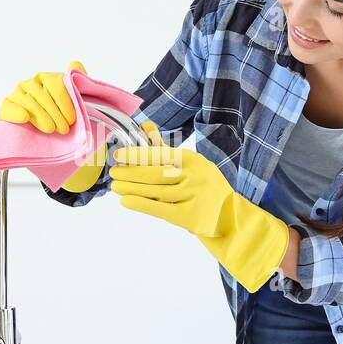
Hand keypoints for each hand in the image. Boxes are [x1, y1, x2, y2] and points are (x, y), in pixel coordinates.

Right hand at [0, 60, 87, 133]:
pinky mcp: (7, 105)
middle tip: (63, 130)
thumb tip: (75, 63)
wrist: (45, 135)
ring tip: (51, 129)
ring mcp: (18, 93)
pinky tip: (25, 117)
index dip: (64, 102)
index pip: (56, 83)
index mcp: (48, 78)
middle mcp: (31, 83)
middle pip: (43, 94)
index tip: (71, 119)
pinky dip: (17, 112)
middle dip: (55, 113)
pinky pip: (10, 106)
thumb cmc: (61, 117)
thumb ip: (77, 82)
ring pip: (29, 101)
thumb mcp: (73, 101)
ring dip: (41, 116)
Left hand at [107, 144, 232, 237]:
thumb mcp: (191, 163)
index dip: (137, 154)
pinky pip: (159, 208)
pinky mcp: (188, 217)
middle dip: (130, 173)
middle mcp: (193, 177)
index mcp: (192, 160)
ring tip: (116, 186)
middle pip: (154, 174)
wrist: (229, 216)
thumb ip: (165, 148)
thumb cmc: (205, 186)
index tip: (119, 155)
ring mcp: (191, 197)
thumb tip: (145, 126)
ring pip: (154, 191)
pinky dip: (140, 204)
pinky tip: (125, 201)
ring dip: (131, 188)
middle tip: (113, 173)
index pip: (160, 155)